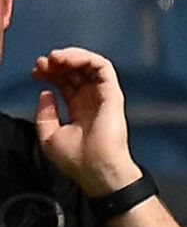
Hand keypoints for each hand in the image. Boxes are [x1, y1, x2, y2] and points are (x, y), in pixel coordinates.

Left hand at [32, 48, 141, 196]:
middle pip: (75, 71)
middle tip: (41, 64)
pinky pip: (102, 66)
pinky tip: (66, 60)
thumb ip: (44, 113)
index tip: (35, 74)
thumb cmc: (76, 160)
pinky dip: (84, 57)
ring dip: (69, 56)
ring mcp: (103, 96)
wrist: (97, 170)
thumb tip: (46, 92)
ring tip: (53, 59)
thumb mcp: (47, 135)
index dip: (49, 73)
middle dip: (55, 62)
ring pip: (90, 64)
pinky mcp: (112, 94)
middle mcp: (92, 101)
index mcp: (79, 109)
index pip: (65, 82)